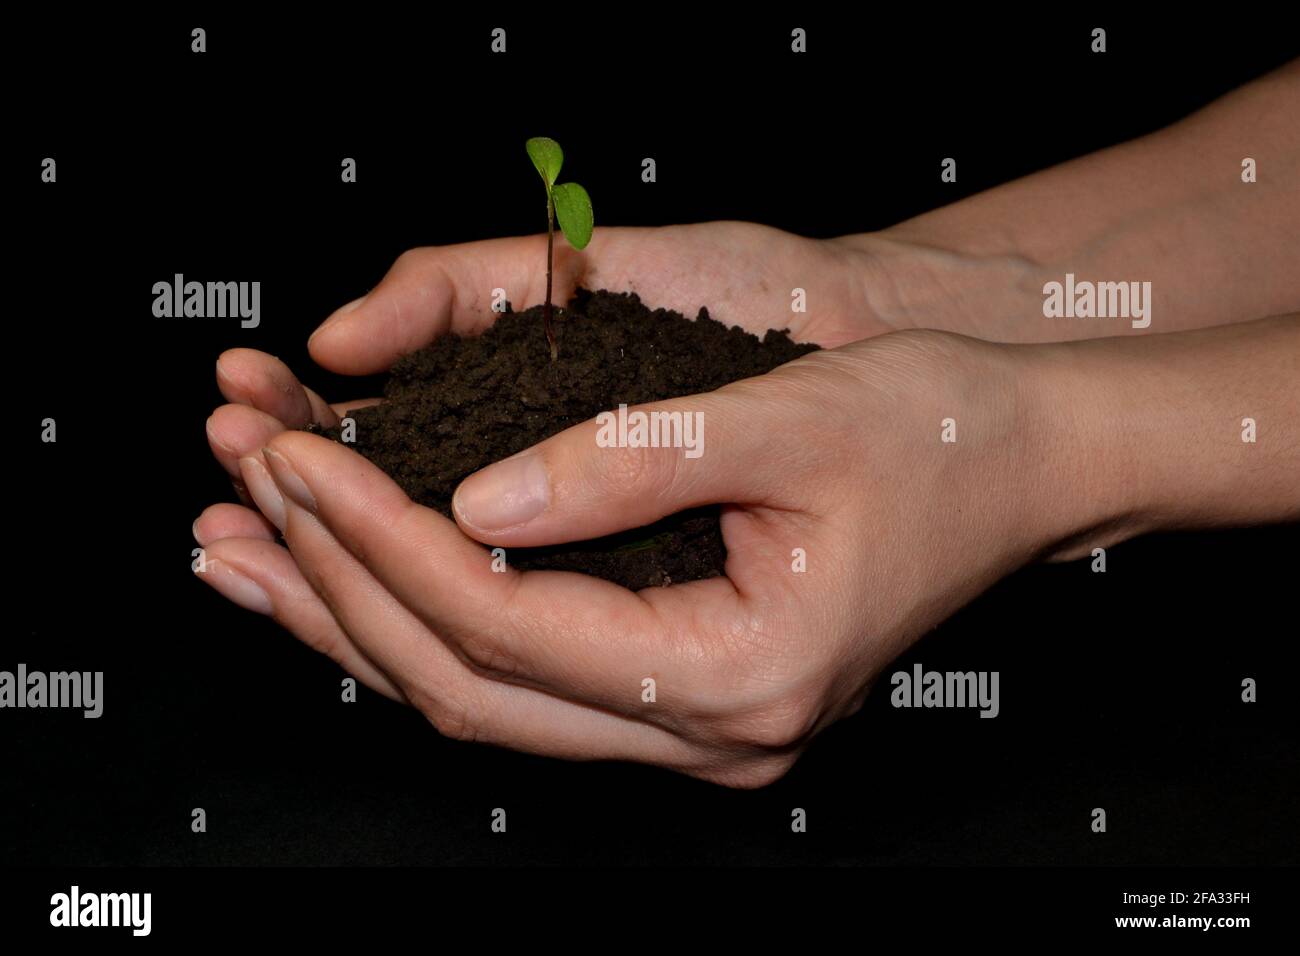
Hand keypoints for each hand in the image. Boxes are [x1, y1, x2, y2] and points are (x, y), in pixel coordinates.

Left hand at [197, 222, 896, 710]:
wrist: (1022, 465)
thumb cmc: (937, 435)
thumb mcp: (787, 418)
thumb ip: (629, 462)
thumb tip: (477, 493)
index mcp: (743, 672)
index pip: (509, 621)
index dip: (388, 542)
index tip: (302, 463)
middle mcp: (713, 731)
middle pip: (473, 684)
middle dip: (343, 589)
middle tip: (244, 502)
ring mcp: (697, 728)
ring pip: (482, 697)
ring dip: (360, 622)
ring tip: (249, 558)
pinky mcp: (682, 693)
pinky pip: (521, 679)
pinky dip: (425, 625)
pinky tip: (356, 582)